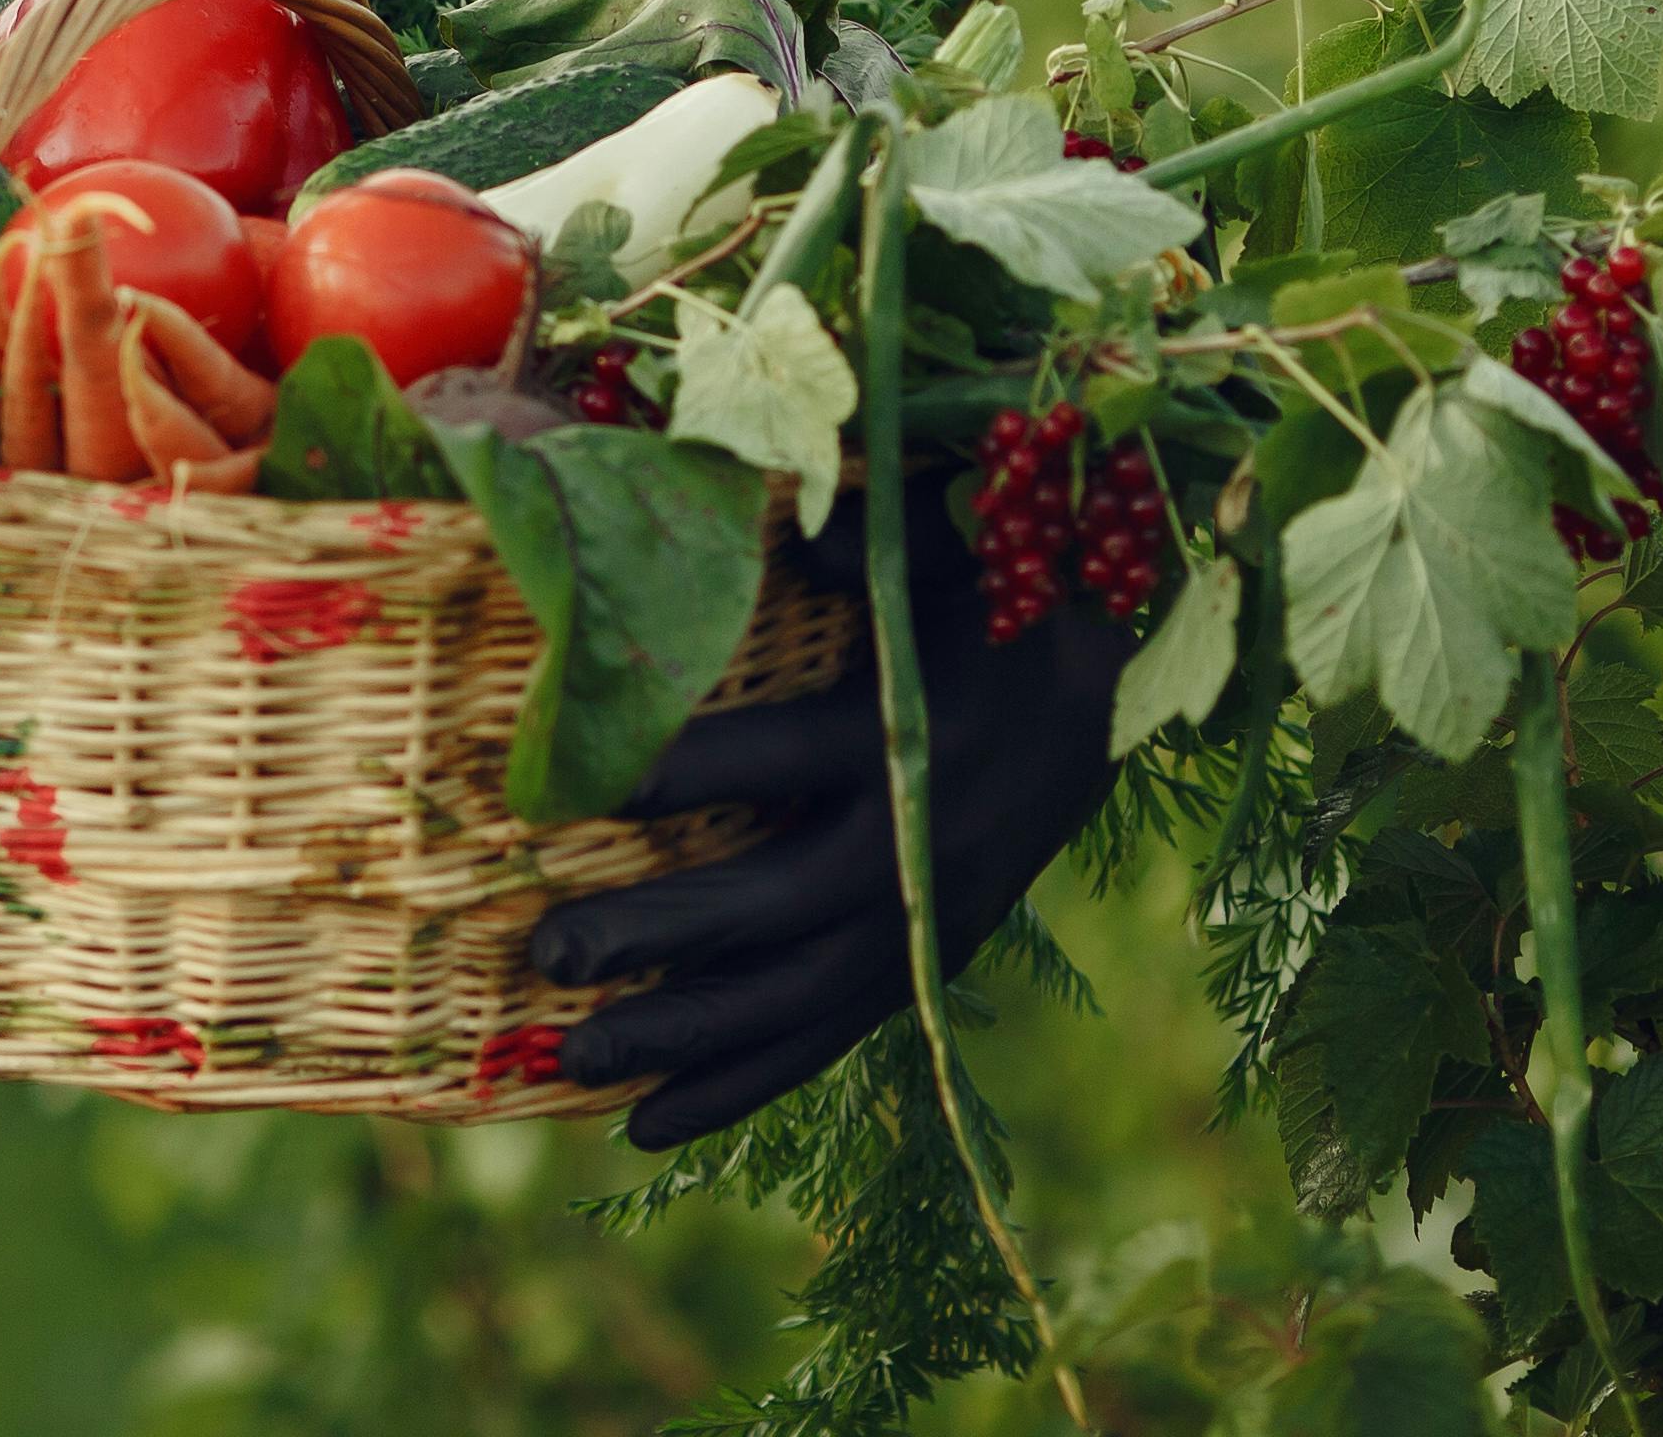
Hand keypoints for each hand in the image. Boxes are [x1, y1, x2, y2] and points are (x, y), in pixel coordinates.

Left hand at [523, 472, 1135, 1147]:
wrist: (1115, 672)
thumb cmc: (991, 588)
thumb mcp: (935, 548)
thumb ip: (852, 548)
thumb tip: (768, 538)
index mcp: (917, 730)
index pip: (789, 759)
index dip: (690, 774)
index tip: (583, 783)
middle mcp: (924, 841)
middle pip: (781, 905)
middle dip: (663, 935)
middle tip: (548, 954)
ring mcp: (930, 916)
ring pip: (799, 999)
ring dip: (687, 1037)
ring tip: (577, 1064)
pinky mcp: (928, 958)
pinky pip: (829, 1037)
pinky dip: (743, 1084)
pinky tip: (653, 1123)